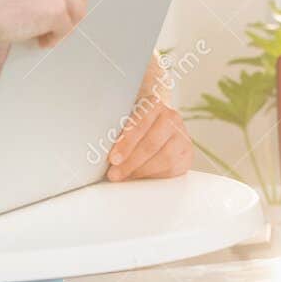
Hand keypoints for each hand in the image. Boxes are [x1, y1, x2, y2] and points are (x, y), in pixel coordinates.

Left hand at [104, 63, 192, 181]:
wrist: (160, 125)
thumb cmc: (136, 124)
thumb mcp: (126, 118)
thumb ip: (115, 127)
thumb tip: (93, 142)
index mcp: (154, 105)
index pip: (139, 125)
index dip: (125, 144)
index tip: (113, 158)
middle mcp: (172, 117)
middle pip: (151, 144)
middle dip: (130, 162)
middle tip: (114, 173)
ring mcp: (182, 135)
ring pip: (163, 158)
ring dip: (140, 171)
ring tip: (124, 177)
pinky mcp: (187, 153)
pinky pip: (172, 168)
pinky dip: (153, 175)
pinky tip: (140, 176)